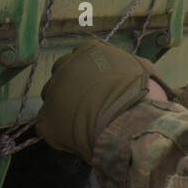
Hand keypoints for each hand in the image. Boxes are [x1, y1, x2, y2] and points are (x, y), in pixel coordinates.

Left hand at [36, 39, 159, 162]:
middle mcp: (65, 65)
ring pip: (52, 98)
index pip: (82, 57)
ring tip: (84, 121)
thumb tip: (126, 73)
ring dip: (64, 107)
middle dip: (73, 86)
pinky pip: (49, 124)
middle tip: (91, 102)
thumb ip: (124, 65)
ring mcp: (52, 91)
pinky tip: (78, 136)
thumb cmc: (141, 91)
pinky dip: (60, 130)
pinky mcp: (46, 119)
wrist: (130, 120)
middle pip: (63, 74)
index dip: (90, 72)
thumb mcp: (141, 67)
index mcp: (89, 50)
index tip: (101, 84)